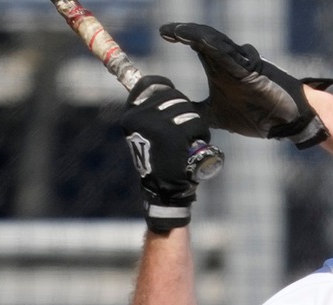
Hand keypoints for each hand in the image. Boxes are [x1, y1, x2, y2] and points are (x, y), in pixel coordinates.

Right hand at [120, 75, 216, 232]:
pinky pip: (196, 122)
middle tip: (187, 125)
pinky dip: (202, 131)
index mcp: (130, 116)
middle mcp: (140, 116)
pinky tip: (199, 141)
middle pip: (172, 95)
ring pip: (186, 108)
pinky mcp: (175, 133)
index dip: (162, 85)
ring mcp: (158, 123)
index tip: (170, 90)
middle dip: (184, 107)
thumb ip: (150, 115)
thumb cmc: (158, 163)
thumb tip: (163, 91)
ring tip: (192, 137)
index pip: (146, 84)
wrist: (162, 191)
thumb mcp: (145, 135)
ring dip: (195, 120)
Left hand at [159, 22, 332, 147]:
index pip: (198, 46)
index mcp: (221, 69)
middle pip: (203, 39)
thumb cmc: (259, 115)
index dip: (181, 37)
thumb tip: (179, 117)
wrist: (288, 120)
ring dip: (194, 35)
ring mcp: (239, 63)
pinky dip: (211, 45)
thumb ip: (199, 112)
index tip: (164, 37)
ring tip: (176, 32)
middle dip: (183, 32)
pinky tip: (198, 40)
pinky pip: (227, 54)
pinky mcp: (248, 69)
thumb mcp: (218, 116)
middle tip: (165, 31)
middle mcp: (229, 61)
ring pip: (213, 42)